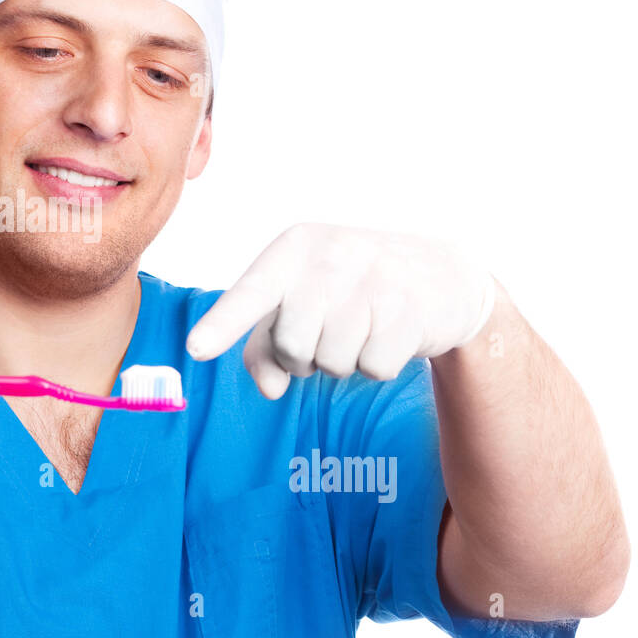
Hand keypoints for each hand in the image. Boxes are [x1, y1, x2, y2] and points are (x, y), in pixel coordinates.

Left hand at [185, 223, 494, 398]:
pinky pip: (373, 369)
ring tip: (362, 328)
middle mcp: (331, 256)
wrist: (442, 277)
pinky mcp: (410, 310)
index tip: (194, 350)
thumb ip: (267, 343)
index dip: (222, 324)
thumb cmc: (352, 291)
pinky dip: (378, 365)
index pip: (252, 292)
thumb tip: (270, 389)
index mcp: (293, 248)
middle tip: (328, 332)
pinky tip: (391, 334)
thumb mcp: (302, 303)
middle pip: (291, 345)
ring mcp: (374, 280)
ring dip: (343, 361)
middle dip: (305, 357)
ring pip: (332, 362)